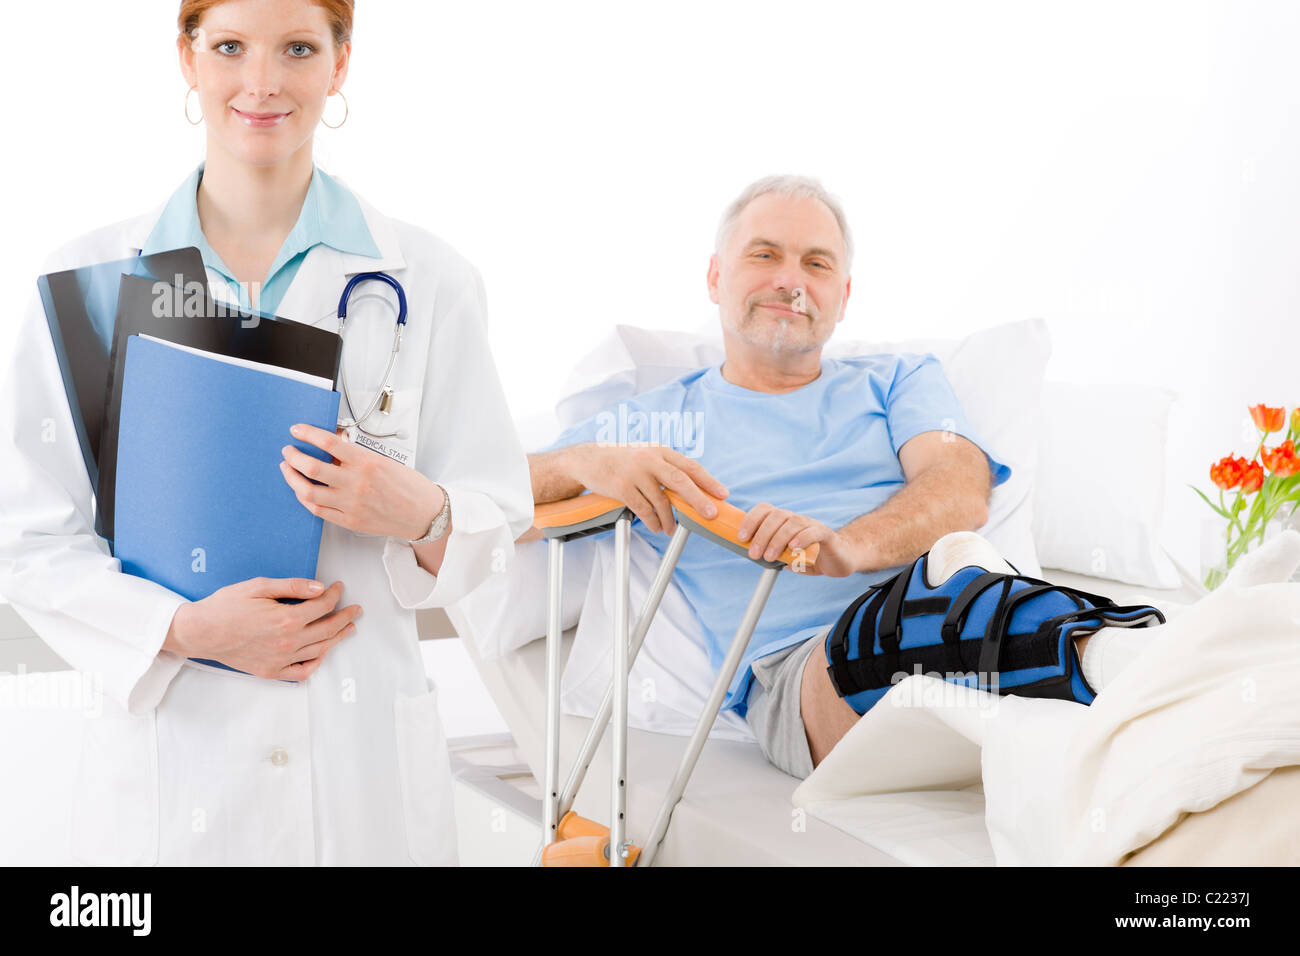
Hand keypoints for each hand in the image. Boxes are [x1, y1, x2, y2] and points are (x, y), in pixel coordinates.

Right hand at [164, 578, 360, 680]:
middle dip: (346, 617)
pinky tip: (322, 653)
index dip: (336, 595)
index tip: (338, 588)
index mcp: (286, 619)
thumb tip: (320, 587)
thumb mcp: (258, 586)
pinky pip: (302, 672)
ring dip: (337, 638)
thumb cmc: (225, 606)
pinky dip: (316, 663)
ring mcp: (280, 660)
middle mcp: (288, 642)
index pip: (323, 606)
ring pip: (320, 650)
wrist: (199, 631)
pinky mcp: (271, 671)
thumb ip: (292, 586)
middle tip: (356, 610)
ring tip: (348, 629)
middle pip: (328, 629)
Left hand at [279, 423, 442, 539]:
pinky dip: (305, 498)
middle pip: (311, 467)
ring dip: (292, 478)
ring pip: (308, 491)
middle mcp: (356, 483)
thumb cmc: (409, 487)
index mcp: (366, 463)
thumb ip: (357, 455)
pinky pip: (318, 510)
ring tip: (289, 470)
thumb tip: (334, 444)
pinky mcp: (349, 521)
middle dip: (293, 456)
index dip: (307, 434)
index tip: (297, 430)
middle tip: (288, 451)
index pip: (328, 442)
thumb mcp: (385, 461)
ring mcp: (351, 504)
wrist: (424, 514)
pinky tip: (301, 491)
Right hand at [570, 443, 728, 534]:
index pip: (690, 466)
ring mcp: (635, 473)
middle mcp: (650, 459)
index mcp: (661, 451)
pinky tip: (656, 527)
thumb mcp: (648, 456)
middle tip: (710, 515)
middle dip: (698, 500)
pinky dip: (652, 521)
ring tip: (671, 529)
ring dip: (669, 519)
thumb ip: (668, 468)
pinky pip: (644, 510)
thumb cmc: (624, 461)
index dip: (708, 481)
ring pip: (661, 501)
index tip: (722, 494)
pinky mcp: (622, 487)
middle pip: (680, 482)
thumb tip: (695, 489)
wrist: (590, 460)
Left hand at [736, 504, 860, 576]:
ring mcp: (811, 525)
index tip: (741, 537)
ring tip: (770, 557)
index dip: (751, 520)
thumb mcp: (787, 557)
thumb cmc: (810, 556)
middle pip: (776, 516)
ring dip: (778, 540)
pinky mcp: (827, 534)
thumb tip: (756, 558)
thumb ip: (773, 556)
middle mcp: (796, 519)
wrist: (840, 558)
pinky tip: (794, 548)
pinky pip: (814, 532)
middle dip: (762, 534)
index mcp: (784, 521)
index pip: (765, 511)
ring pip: (793, 524)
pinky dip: (802, 538)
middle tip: (754, 554)